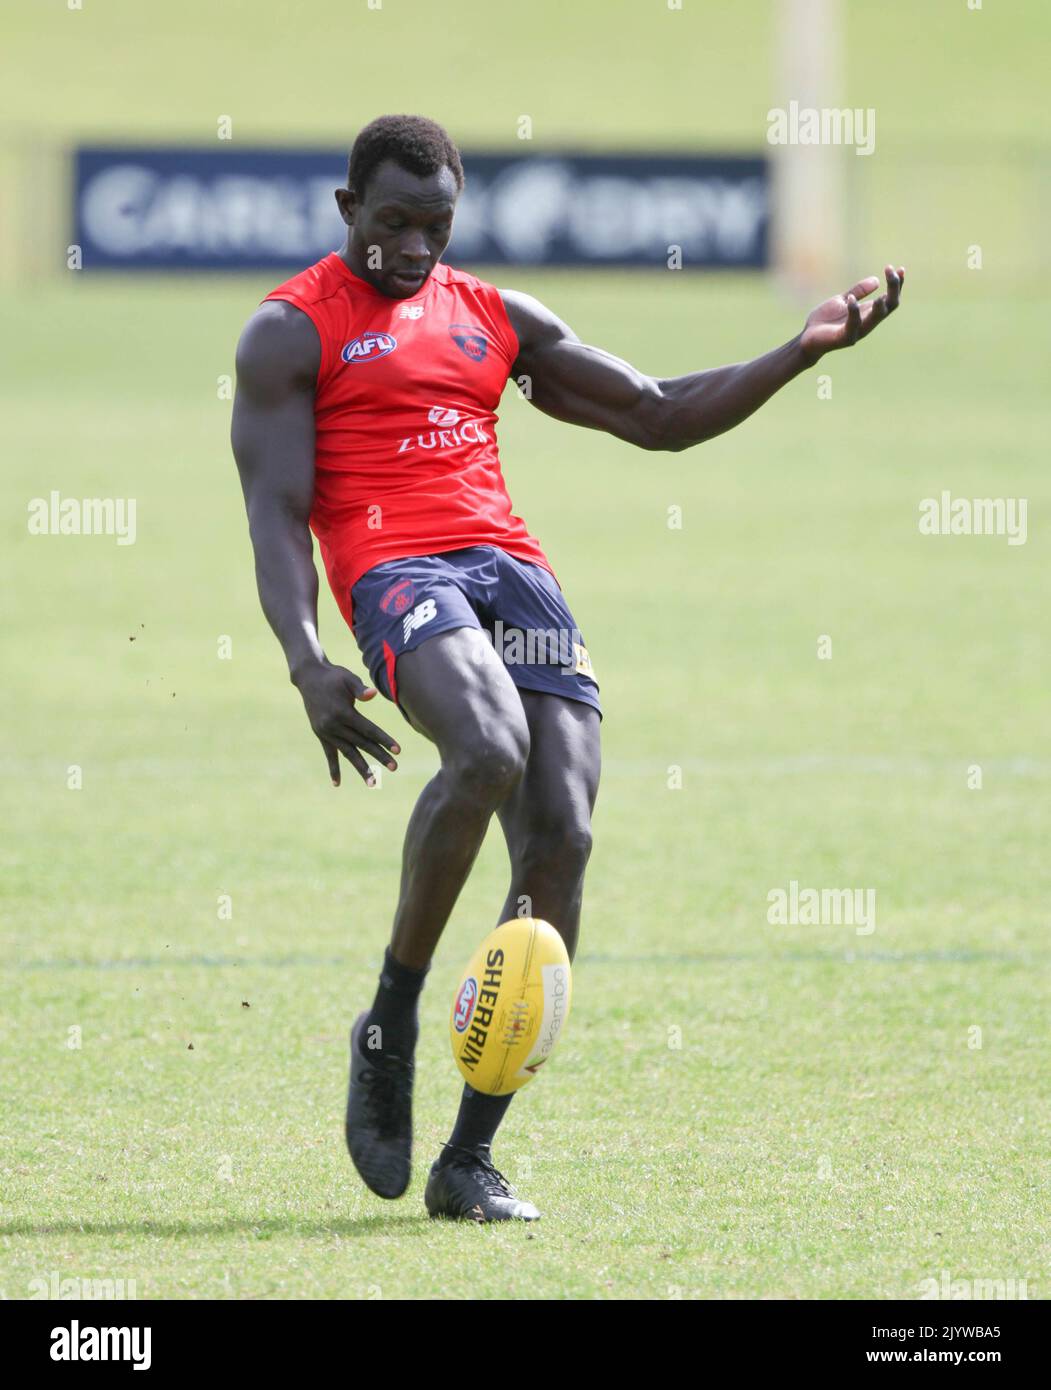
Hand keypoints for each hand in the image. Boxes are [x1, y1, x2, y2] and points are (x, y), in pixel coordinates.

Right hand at [292, 660, 400, 786]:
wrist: (308, 678)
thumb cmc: (333, 676)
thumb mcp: (347, 678)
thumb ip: (360, 689)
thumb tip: (373, 694)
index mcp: (342, 713)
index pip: (368, 730)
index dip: (383, 740)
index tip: (397, 750)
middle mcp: (333, 725)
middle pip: (361, 744)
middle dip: (379, 755)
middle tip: (394, 767)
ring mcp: (326, 732)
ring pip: (347, 753)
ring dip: (361, 768)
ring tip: (373, 783)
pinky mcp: (321, 735)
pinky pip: (329, 754)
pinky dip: (333, 768)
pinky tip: (337, 783)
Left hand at [800, 265, 904, 363]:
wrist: (807, 338)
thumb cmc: (825, 321)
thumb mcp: (842, 300)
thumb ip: (858, 291)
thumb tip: (876, 280)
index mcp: (869, 313)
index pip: (890, 299)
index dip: (897, 285)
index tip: (900, 269)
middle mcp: (867, 322)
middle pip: (890, 306)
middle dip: (893, 288)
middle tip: (891, 271)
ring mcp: (857, 331)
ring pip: (877, 317)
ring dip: (881, 303)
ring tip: (882, 287)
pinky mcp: (844, 338)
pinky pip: (853, 325)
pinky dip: (853, 311)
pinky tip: (850, 299)